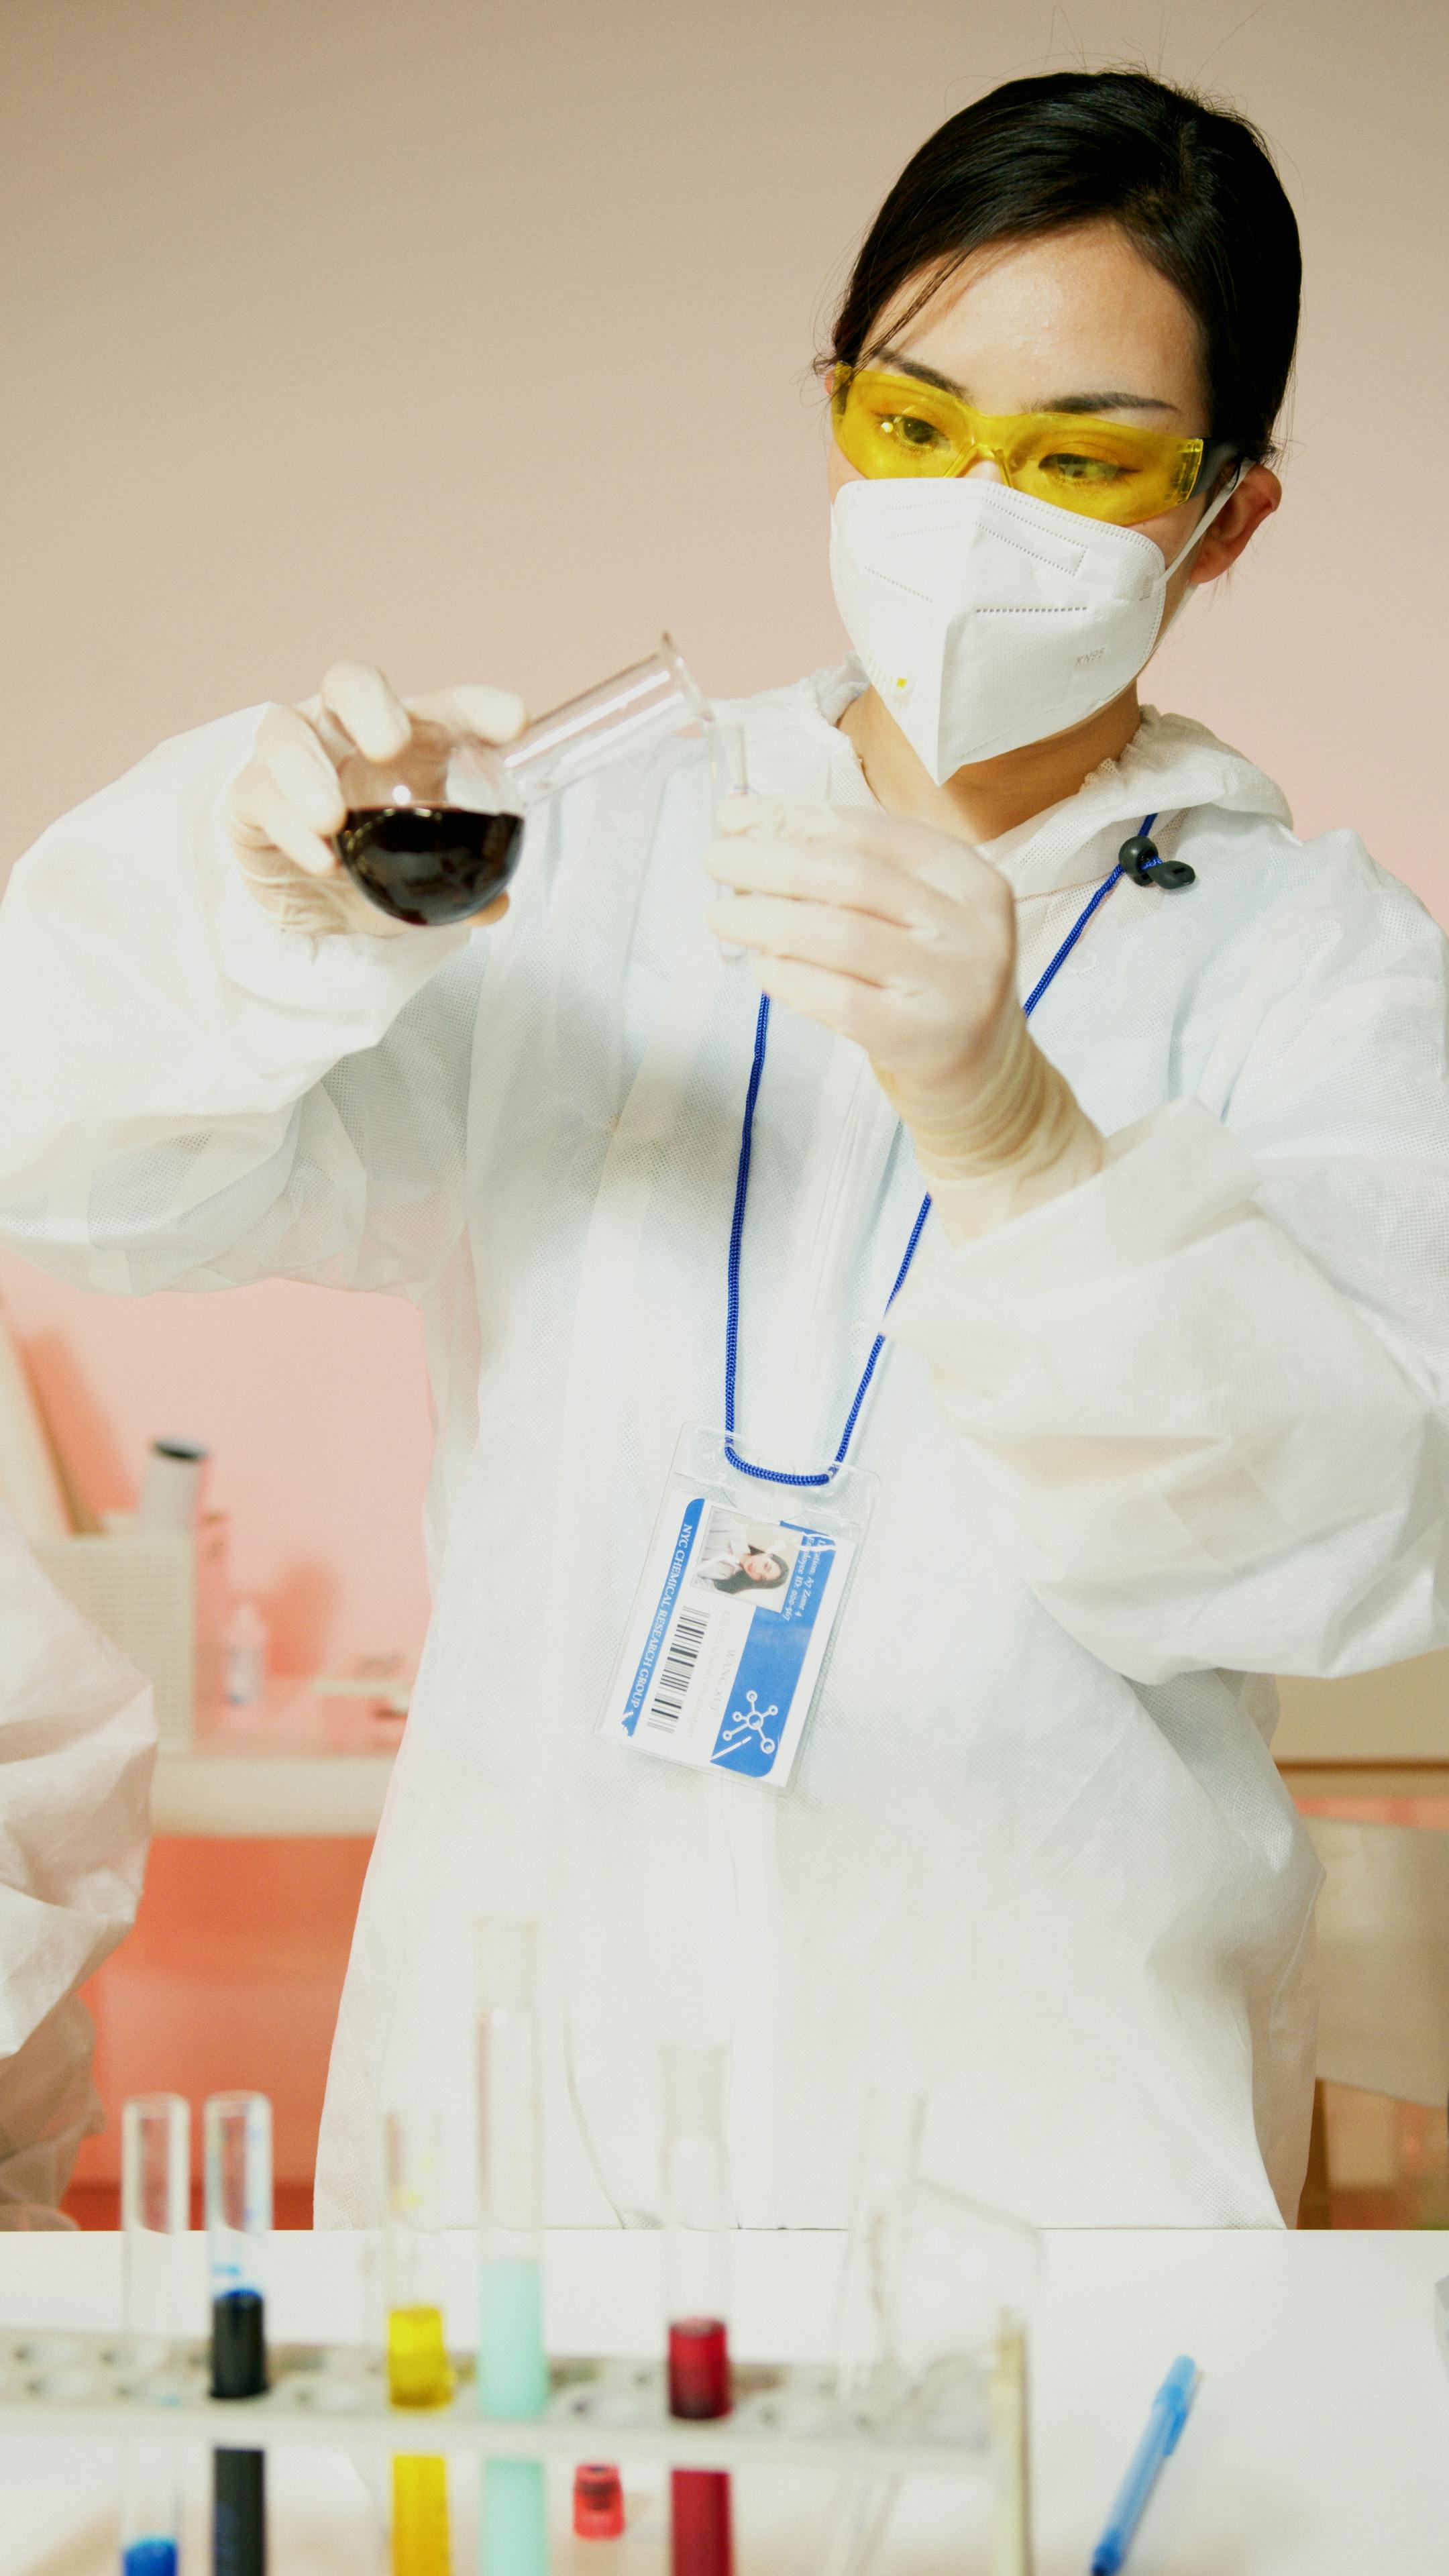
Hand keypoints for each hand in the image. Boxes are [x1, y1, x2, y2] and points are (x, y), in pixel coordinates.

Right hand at [224, 662, 525, 936]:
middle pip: (349, 682)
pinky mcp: (249, 796)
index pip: (445, 707)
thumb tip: (496, 904)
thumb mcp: (426, 875)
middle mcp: (344, 731)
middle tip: (389, 746)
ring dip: (308, 771)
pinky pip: (259, 793)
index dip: (478, 707)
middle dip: (371, 706)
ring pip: (285, 731)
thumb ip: (462, 887)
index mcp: (407, 738)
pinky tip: (320, 860)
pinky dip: (288, 824)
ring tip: (334, 820)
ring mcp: (293, 757)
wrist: (312, 905)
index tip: (514, 723)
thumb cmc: (377, 863)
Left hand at [706, 797, 1103, 1240]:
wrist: (982, 1076)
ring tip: (721, 915)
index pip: (872, 831)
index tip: (734, 815)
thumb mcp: (919, 916)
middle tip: (714, 859)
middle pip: (853, 877)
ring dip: (768, 919)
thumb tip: (755, 834)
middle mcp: (971, 927)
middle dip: (771, 862)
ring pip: (843, 936)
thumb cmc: (929, 981)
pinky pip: (842, 1002)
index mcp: (969, 878)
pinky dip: (793, 979)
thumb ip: (857, 875)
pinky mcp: (925, 1041)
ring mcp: (953, 986)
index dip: (795, 817)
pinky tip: (762, 966)